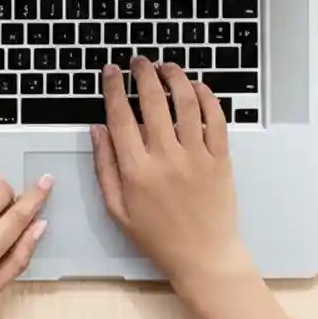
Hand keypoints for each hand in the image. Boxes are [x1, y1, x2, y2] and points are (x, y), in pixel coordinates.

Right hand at [91, 58, 253, 290]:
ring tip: (166, 67)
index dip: (113, 88)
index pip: (120, 116)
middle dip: (142, 73)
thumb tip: (98, 130)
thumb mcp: (116, 208)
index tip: (110, 71)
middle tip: (138, 62)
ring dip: (174, 77)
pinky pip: (215, 119)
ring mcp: (196, 156)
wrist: (203, 256)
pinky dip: (207, 96)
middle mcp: (166, 158)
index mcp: (136, 170)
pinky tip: (196, 86)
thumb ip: (104, 167)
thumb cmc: (158, 237)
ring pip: (185, 102)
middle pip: (152, 101)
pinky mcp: (220, 159)